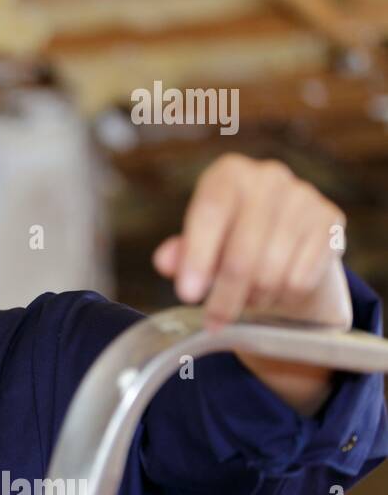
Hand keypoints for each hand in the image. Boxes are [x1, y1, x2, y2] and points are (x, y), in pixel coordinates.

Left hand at [152, 153, 352, 331]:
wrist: (286, 237)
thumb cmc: (230, 239)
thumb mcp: (200, 242)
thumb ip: (180, 252)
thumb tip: (165, 262)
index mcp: (228, 174)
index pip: (209, 214)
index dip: (197, 257)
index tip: (187, 294)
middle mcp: (268, 177)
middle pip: (243, 252)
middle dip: (225, 295)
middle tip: (214, 321)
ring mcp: (303, 197)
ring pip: (273, 270)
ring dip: (255, 298)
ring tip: (244, 301)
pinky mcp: (330, 220)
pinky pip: (302, 277)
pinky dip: (283, 295)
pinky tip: (273, 291)